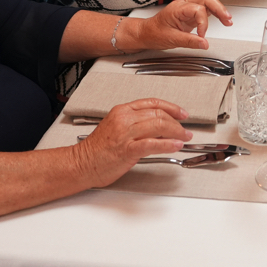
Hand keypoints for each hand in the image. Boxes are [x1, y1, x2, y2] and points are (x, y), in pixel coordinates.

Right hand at [74, 98, 190, 185]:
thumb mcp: (117, 128)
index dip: (171, 107)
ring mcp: (125, 134)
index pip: (153, 103)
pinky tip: (176, 145)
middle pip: (159, 114)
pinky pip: (153, 143)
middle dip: (177, 122)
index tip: (182, 114)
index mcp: (122, 111)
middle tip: (185, 130)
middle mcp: (124, 119)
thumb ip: (136, 124)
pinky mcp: (127, 149)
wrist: (82, 164)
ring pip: (159, 125)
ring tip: (183, 138)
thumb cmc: (98, 150)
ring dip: (176, 132)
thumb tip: (160, 127)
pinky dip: (168, 144)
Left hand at [125, 0, 232, 50]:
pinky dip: (214, 14)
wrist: (145, 33)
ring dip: (218, 10)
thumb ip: (190, 41)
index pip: (198, 9)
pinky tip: (221, 20)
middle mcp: (183, 6)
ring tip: (228, 20)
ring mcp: (187, 9)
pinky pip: (204, 10)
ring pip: (206, 2)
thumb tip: (205, 44)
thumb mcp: (171, 39)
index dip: (203, 23)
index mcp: (178, 9)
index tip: (202, 36)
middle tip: (227, 19)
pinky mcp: (189, 15)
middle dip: (218, 8)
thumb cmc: (154, 33)